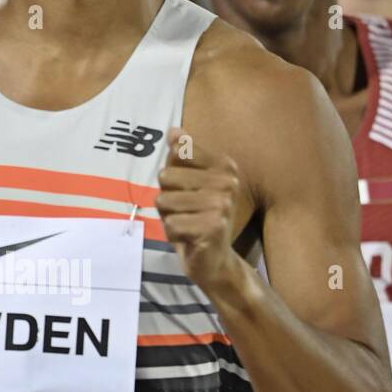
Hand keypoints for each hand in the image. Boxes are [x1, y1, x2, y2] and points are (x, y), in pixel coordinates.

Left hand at [156, 127, 241, 291]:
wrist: (215, 260)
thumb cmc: (197, 218)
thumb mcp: (187, 183)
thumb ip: (181, 156)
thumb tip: (173, 131)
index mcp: (224, 165)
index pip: (178, 152)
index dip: (171, 175)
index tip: (187, 190)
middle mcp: (228, 181)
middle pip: (166, 176)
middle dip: (167, 198)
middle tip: (186, 213)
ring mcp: (222, 204)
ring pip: (164, 201)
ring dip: (168, 218)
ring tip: (187, 225)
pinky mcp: (213, 227)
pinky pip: (170, 224)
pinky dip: (172, 234)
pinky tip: (189, 239)